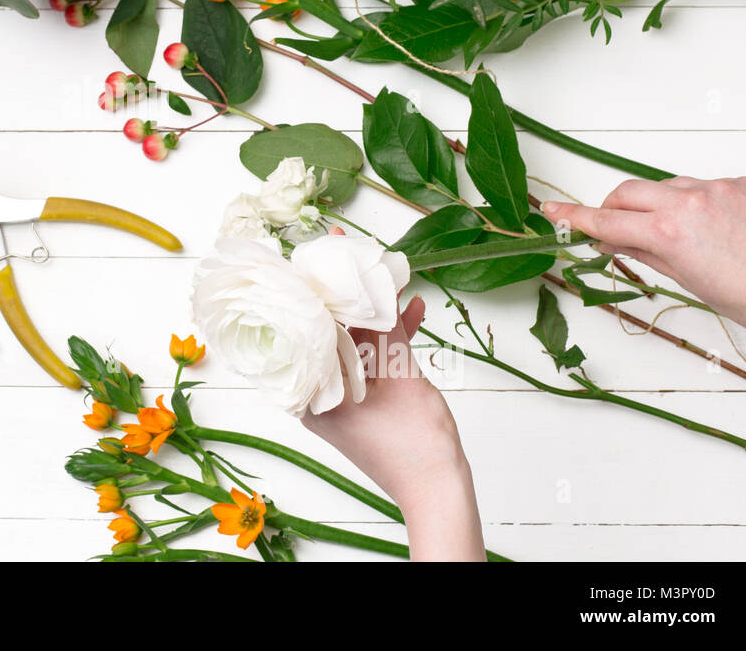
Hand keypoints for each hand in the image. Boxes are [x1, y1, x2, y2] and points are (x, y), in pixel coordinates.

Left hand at [301, 231, 484, 559]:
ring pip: (355, 340)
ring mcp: (345, 395)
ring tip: (389, 273)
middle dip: (346, 293)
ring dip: (374, 310)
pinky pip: (373, 358)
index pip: (306, 327)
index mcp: (313, 392)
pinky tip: (413, 307)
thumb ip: (386, 330)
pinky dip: (391, 336)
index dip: (315, 288)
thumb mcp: (400, 376)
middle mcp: (321, 392)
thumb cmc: (413, 444)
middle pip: (329, 330)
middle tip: (353, 254)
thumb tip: (373, 286)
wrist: (439, 490)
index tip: (318, 256)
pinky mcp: (369, 398)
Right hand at [543, 177, 745, 333]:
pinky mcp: (740, 183)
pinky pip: (700, 186)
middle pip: (627, 193)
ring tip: (672, 235)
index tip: (551, 210)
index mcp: (670, 232)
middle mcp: (690, 202)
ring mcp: (717, 188)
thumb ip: (646, 253)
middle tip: (613, 231)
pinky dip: (693, 202)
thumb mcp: (689, 281)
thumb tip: (615, 242)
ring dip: (655, 205)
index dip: (574, 217)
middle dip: (614, 209)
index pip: (606, 221)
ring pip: (664, 186)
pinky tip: (709, 227)